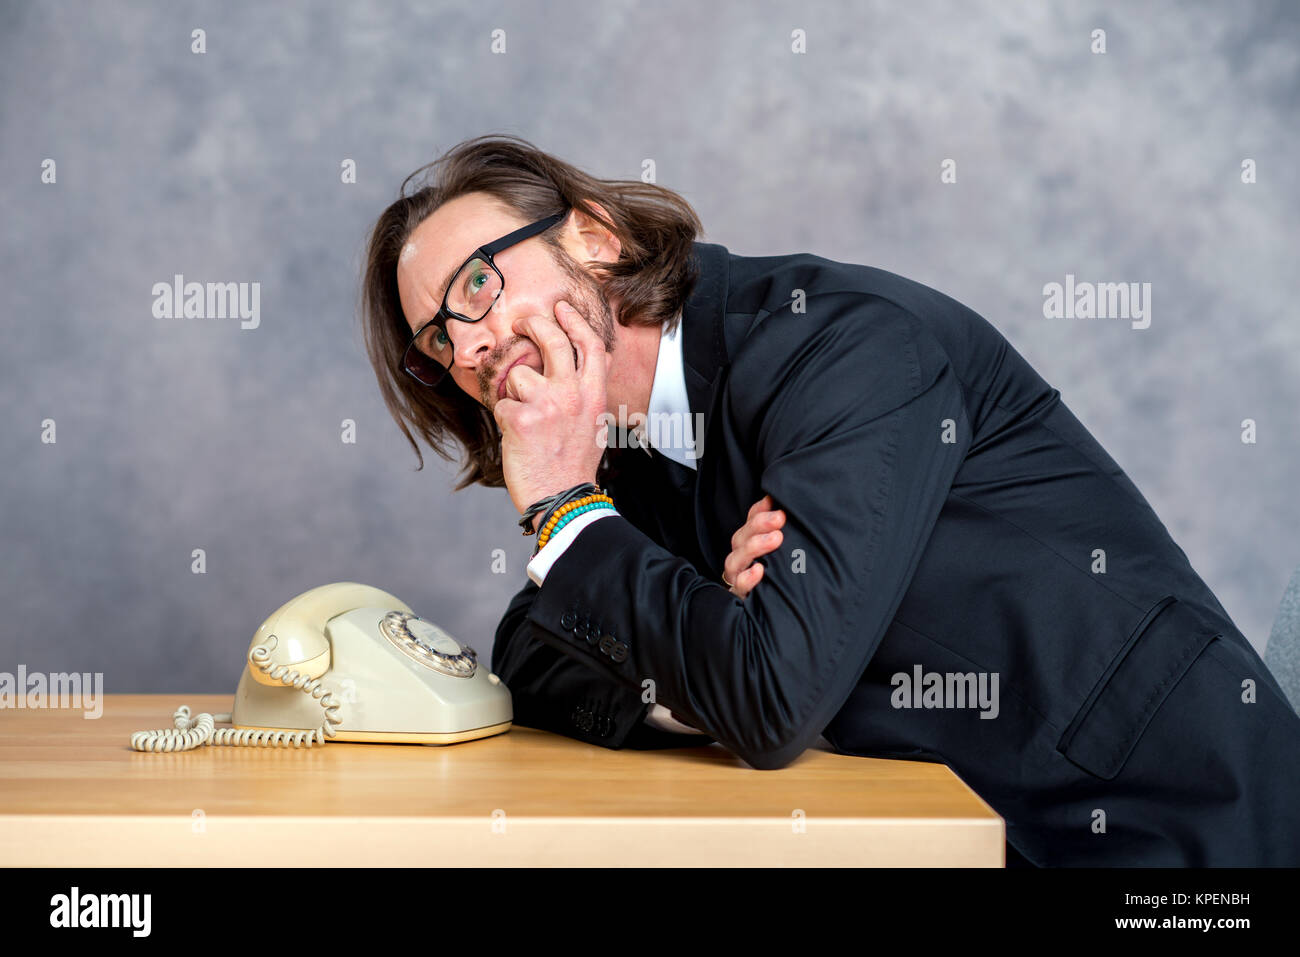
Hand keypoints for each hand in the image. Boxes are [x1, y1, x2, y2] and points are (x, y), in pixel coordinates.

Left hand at [494, 300, 610, 515]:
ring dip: (513, 394)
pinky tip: (517, 439)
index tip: (560, 308)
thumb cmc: (573, 462)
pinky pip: (501, 404)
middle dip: (534, 323)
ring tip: (524, 419)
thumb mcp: (594, 422)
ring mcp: (547, 404)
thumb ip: (586, 392)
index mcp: (594, 394)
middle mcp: (573, 393)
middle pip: (553, 340)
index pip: (589, 344)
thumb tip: (580, 364)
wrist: (562, 497)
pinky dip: (504, 420)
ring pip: (518, 374)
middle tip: (521, 321)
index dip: (574, 320)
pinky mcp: (520, 419)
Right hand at [723, 494, 785, 597]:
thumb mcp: (781, 554)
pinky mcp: (740, 598)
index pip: (749, 525)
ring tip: (776, 539)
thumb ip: (779, 533)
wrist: (775, 617)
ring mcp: (737, 579)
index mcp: (748, 547)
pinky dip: (748, 578)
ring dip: (755, 547)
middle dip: (759, 525)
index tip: (773, 502)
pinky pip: (739, 587)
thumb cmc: (778, 580)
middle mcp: (740, 561)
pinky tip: (759, 571)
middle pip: (740, 539)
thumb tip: (782, 506)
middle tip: (780, 518)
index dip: (758, 512)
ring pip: (735, 560)